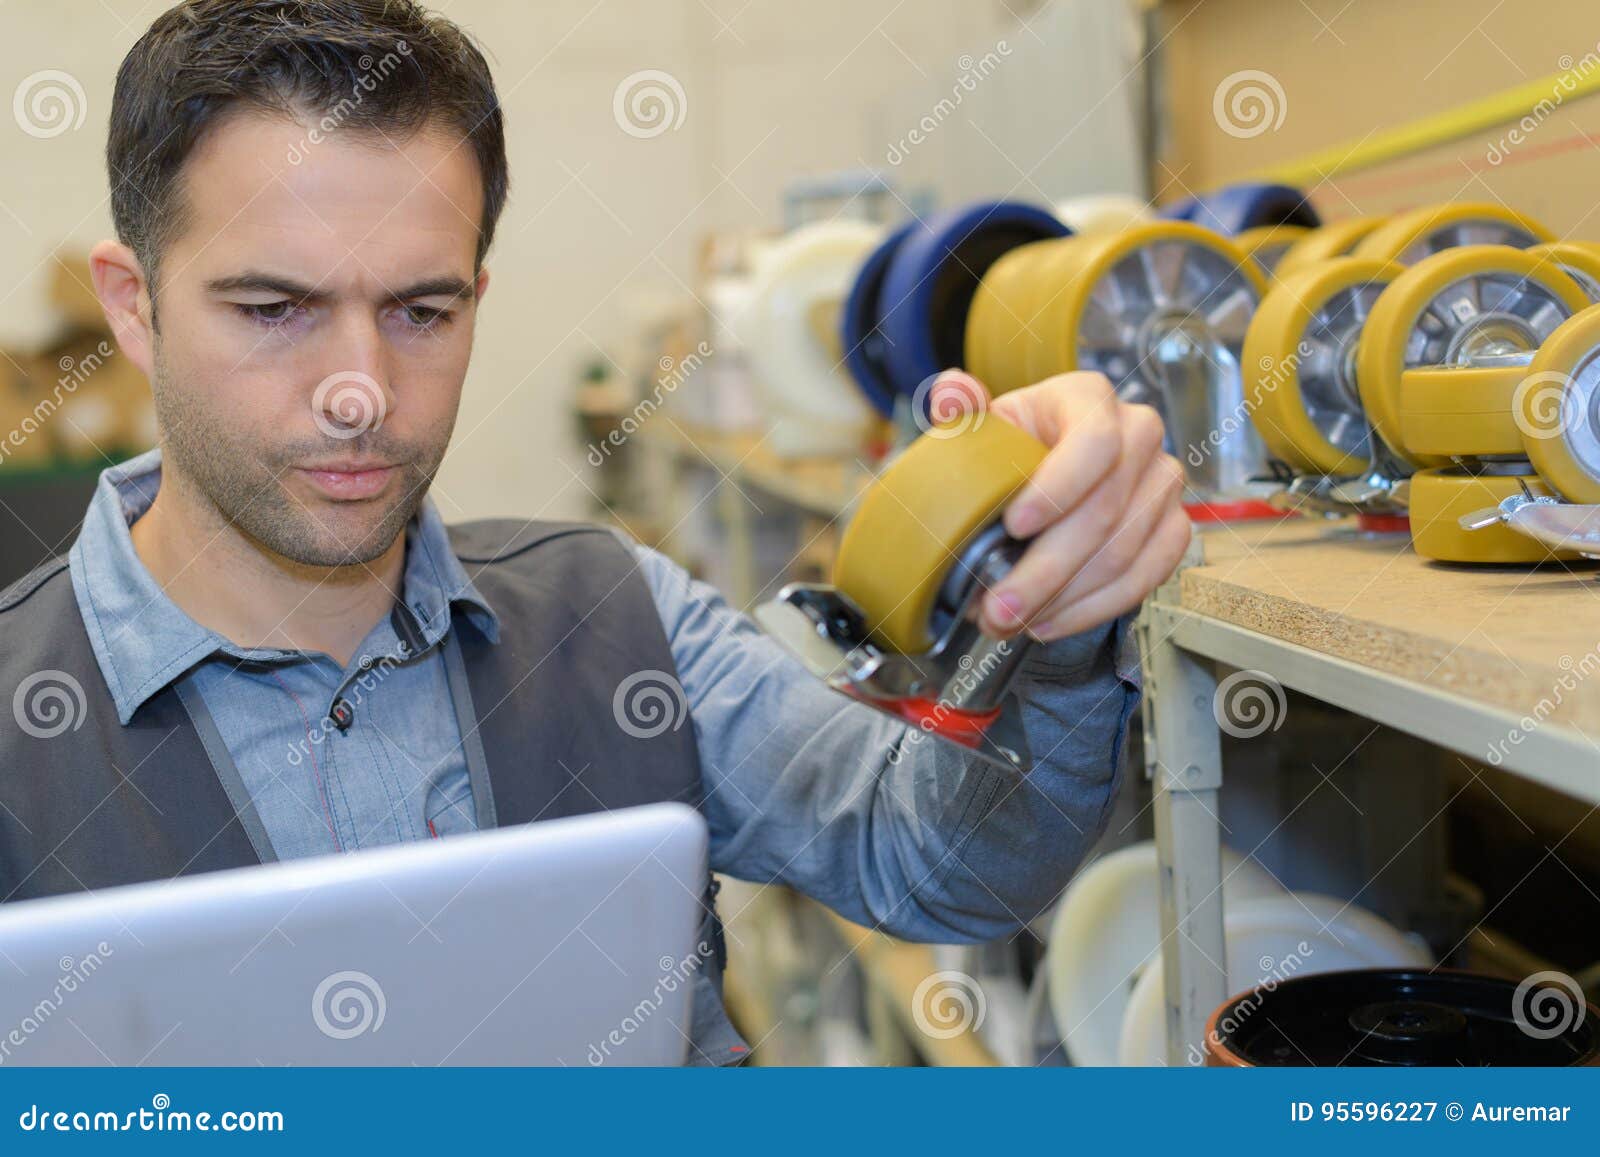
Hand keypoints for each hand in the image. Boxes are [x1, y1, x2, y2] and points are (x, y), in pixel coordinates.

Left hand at [926, 369, 1190, 642]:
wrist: (1040, 478)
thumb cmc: (1010, 450)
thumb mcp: (982, 427)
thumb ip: (962, 410)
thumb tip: (951, 391)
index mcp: (1090, 398)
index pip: (1094, 441)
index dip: (1058, 489)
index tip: (1012, 526)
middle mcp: (1139, 434)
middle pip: (1106, 510)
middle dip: (1046, 569)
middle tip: (998, 605)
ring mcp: (1163, 483)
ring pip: (1123, 553)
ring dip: (1063, 598)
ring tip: (1011, 620)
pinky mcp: (1173, 528)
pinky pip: (1145, 578)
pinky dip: (1093, 609)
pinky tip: (1048, 622)